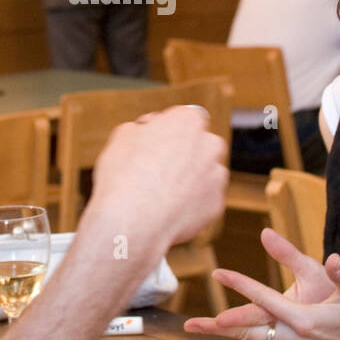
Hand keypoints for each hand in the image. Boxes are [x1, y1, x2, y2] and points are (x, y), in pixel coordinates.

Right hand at [83, 105, 226, 253]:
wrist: (133, 222)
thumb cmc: (124, 176)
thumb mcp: (122, 136)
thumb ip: (142, 128)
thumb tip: (148, 131)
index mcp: (188, 120)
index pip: (183, 117)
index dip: (166, 130)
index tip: (152, 142)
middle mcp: (210, 144)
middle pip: (200, 143)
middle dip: (185, 152)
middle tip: (157, 167)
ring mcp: (216, 176)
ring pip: (204, 172)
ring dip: (190, 178)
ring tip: (160, 192)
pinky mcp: (216, 205)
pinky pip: (203, 200)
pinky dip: (190, 203)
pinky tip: (167, 210)